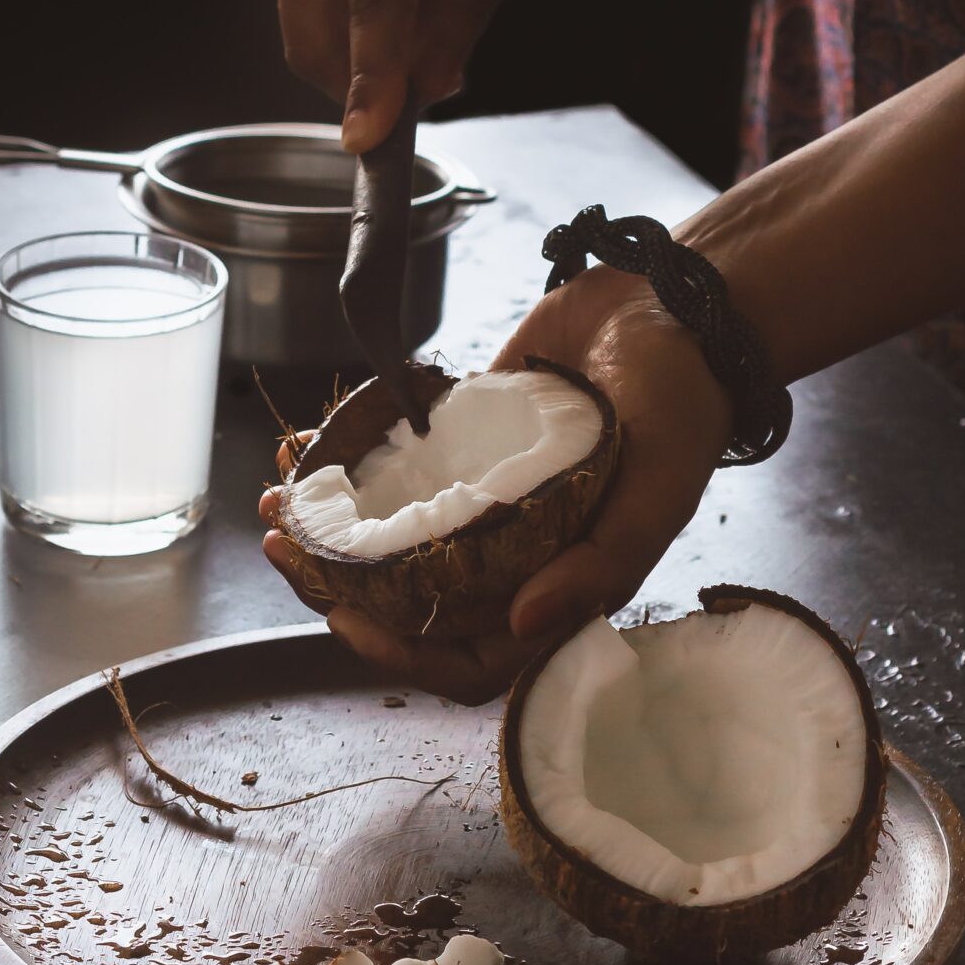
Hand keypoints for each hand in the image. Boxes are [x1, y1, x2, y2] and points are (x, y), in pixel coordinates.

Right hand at [259, 0, 544, 152]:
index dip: (372, 80)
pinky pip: (305, 0)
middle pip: (315, 32)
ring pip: (304, 27)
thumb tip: (421, 93)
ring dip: (357, 51)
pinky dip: (347, 18)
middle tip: (430, 83)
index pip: (372, 3)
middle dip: (362, 81)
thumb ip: (456, 19)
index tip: (367, 142)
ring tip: (422, 4)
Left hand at [259, 268, 733, 703]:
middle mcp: (512, 554)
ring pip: (389, 537)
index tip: (344, 616)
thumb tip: (522, 624)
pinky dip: (345, 461)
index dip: (403, 654)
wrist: (675, 307)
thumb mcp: (657, 493)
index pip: (469, 657)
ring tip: (281, 495)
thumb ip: (599, 565)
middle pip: (410, 601)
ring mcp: (482, 499)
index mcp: (557, 586)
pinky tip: (306, 442)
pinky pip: (393, 469)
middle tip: (284, 545)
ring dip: (328, 525)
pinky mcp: (462, 443)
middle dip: (336, 581)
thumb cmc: (683, 408)